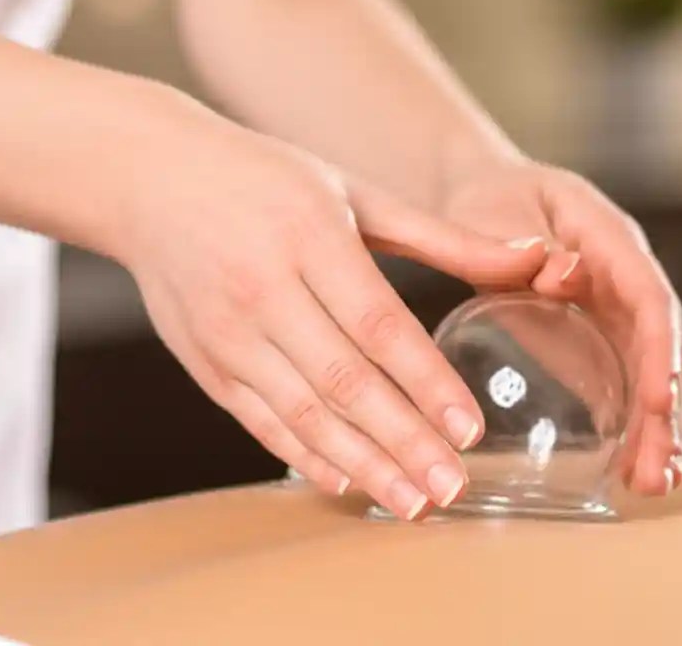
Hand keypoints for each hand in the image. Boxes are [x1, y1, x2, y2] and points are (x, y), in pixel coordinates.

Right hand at [115, 121, 548, 519]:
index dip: (425, 382)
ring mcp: (227, 333)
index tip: (470, 429)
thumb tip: (533, 255)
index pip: (377, 325)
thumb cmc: (268, 179)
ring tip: (414, 503)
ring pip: (303, 414)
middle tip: (454, 488)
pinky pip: (262, 422)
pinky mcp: (206, 364)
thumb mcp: (356, 192)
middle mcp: (263, 289)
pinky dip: (306, 457)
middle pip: (343, 382)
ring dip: (363, 464)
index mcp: (310, 237)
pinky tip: (348, 484)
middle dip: (403, 442)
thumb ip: (444, 236)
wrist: (148, 180)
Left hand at [431, 159, 681, 494]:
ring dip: (660, 429)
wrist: (483, 193)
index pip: (651, 299)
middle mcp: (628, 277)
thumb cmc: (487, 200)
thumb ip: (519, 242)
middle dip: (667, 413)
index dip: (661, 351)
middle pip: (666, 347)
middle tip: (656, 474)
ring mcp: (621, 308)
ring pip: (659, 371)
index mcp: (610, 239)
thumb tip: (565, 274)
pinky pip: (631, 381)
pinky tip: (630, 473)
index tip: (659, 403)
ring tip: (652, 485)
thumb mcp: (494, 210)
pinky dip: (636, 426)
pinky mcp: (605, 336)